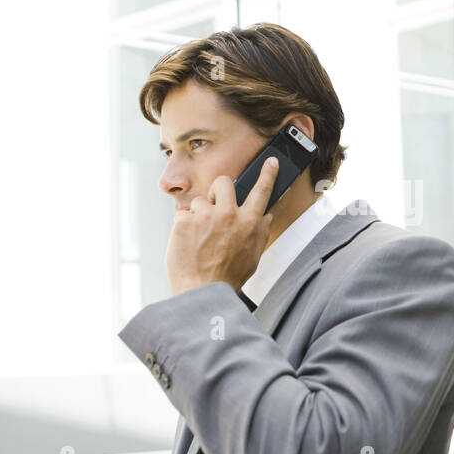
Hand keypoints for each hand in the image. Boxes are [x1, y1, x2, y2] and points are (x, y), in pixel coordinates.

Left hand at [166, 157, 277, 293]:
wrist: (202, 291)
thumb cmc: (228, 277)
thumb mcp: (253, 256)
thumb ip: (259, 233)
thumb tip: (266, 216)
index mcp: (249, 223)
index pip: (261, 191)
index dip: (267, 174)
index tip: (270, 161)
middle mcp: (228, 215)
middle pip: (223, 183)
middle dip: (217, 190)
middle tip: (214, 206)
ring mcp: (205, 216)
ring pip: (199, 201)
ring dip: (198, 215)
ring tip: (199, 238)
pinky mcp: (184, 222)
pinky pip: (182, 215)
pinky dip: (183, 228)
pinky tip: (187, 244)